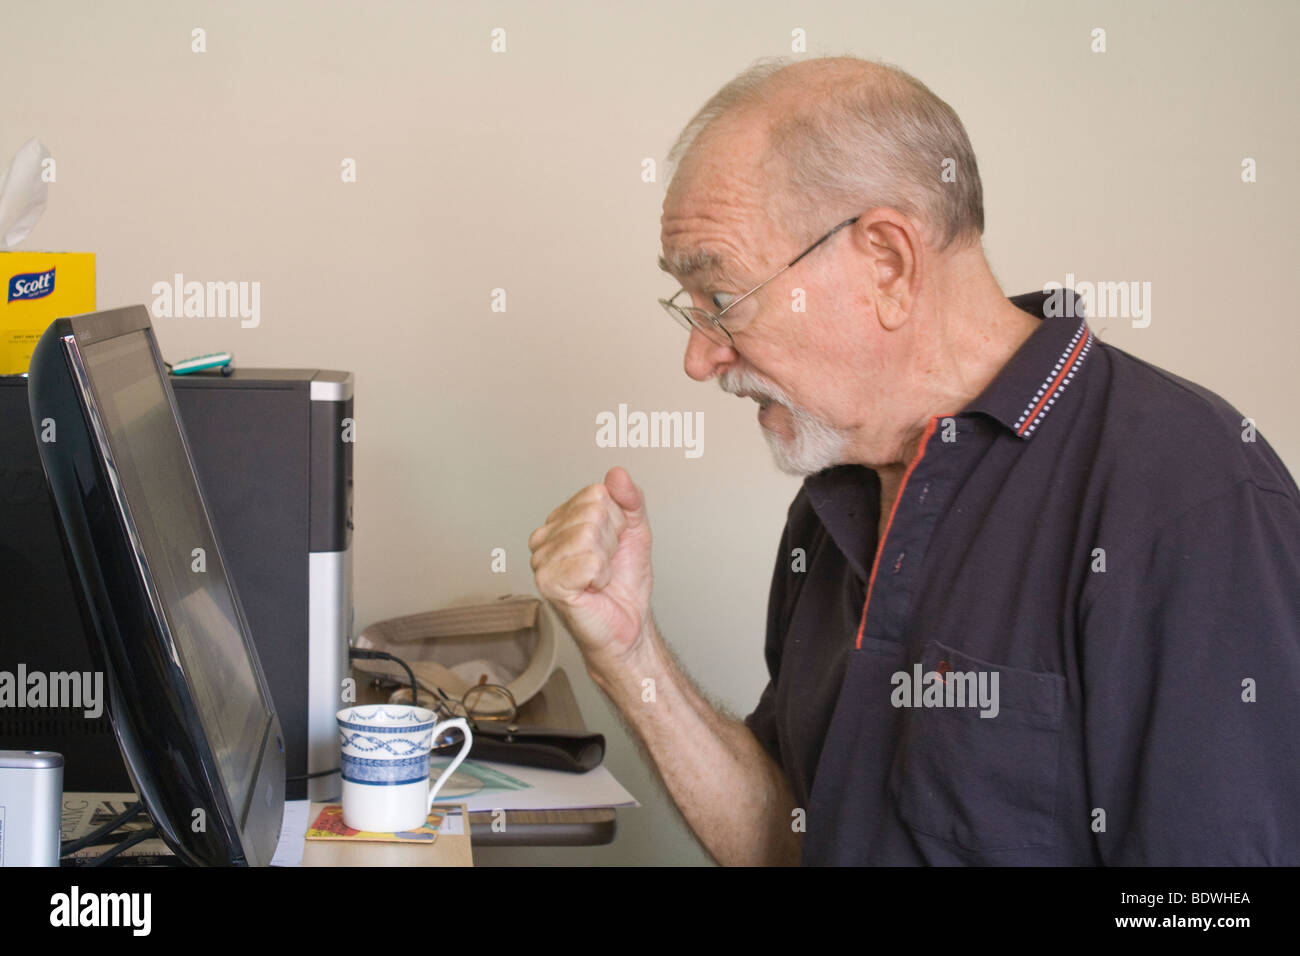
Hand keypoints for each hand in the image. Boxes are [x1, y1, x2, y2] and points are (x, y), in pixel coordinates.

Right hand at [529, 467, 652, 669]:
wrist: (627, 625)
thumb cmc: (624, 583)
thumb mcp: (636, 531)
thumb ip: (630, 499)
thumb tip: (618, 474)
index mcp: (560, 521)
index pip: (596, 494)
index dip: (617, 520)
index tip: (614, 544)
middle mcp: (545, 537)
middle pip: (592, 512)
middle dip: (613, 540)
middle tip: (608, 563)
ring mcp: (543, 560)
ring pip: (589, 534)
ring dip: (607, 559)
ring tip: (600, 575)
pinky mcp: (549, 583)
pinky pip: (589, 560)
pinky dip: (601, 575)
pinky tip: (593, 586)